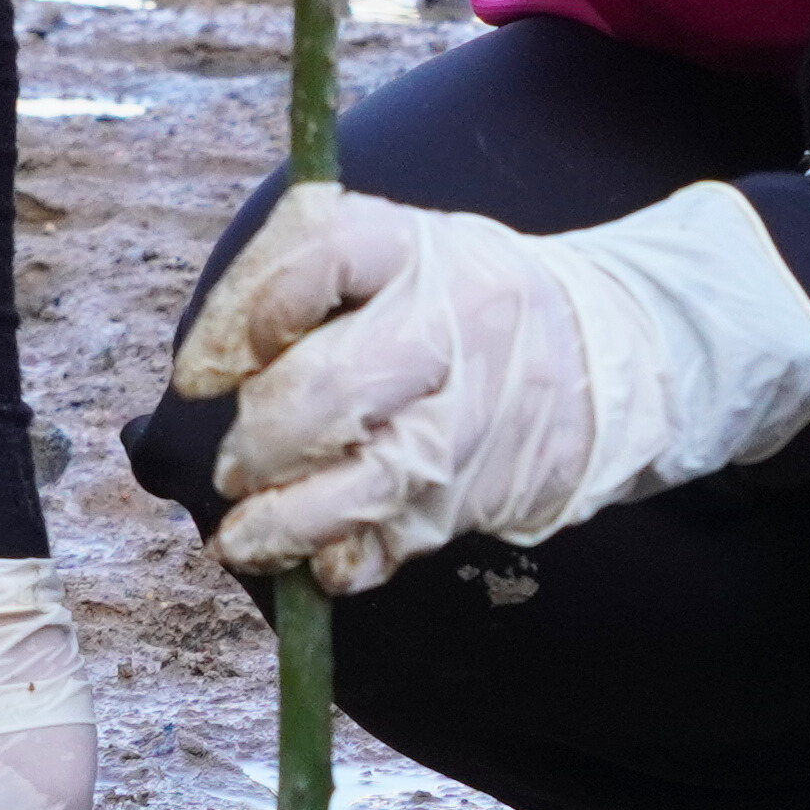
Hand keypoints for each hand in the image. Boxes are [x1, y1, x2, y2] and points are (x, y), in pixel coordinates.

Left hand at [169, 178, 809, 597]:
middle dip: (259, 441)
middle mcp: (452, 325)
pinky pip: (398, 540)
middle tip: (236, 465)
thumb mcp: (402, 252)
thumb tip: (207, 370)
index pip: (315, 257)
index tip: (200, 372)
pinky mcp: (488, 488)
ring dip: (283, 522)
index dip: (238, 318)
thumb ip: (305, 285)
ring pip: (364, 482)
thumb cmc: (465, 304)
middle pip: (328, 389)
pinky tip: (320, 561)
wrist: (609, 356)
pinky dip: (345, 560)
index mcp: (417, 248)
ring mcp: (475, 414)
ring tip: (244, 536)